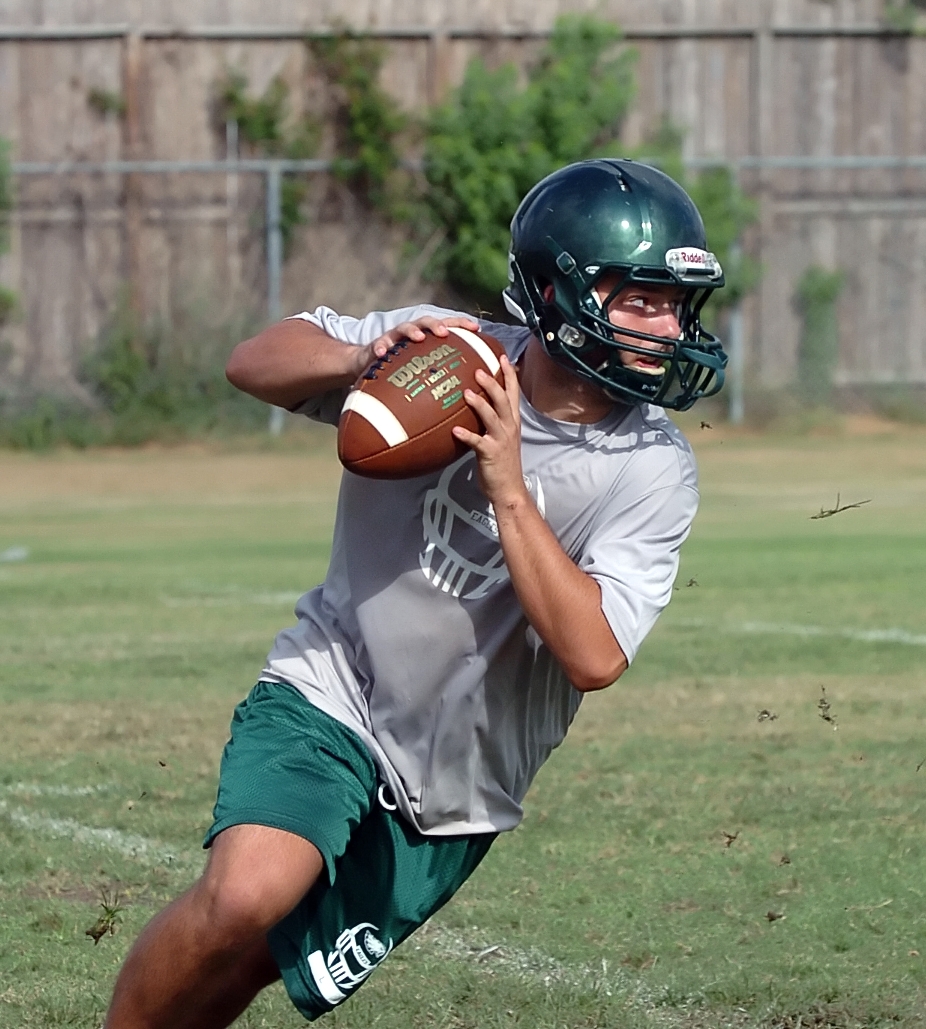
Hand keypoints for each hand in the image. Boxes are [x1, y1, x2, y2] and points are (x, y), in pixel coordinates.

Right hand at [353, 315, 481, 380]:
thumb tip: (469, 389)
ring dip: (412, 331)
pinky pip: (379, 345)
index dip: (461, 324)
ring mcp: (394, 338)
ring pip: (404, 328)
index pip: (446, 325)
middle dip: (437, 324)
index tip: (476, 328)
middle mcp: (411, 333)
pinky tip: (383, 353)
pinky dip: (381, 347)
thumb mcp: (422, 368)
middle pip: (426, 322)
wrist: (370, 364)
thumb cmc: (402, 368)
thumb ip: (442, 373)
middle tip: (445, 332)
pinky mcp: (377, 346)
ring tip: (419, 337)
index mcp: (426, 337)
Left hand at [452, 355, 526, 508]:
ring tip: (465, 393)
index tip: (501, 356)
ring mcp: (501, 440)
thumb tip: (475, 405)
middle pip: (503, 399)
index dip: (508, 374)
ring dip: (479, 403)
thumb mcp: (501, 438)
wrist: (509, 489)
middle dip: (492, 383)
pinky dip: (466, 435)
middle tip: (478, 370)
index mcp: (512, 422)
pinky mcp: (490, 454)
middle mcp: (509, 427)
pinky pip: (477, 442)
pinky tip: (455, 430)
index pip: (513, 393)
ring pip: (492, 416)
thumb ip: (491, 421)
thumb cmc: (502, 464)